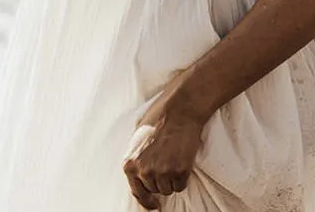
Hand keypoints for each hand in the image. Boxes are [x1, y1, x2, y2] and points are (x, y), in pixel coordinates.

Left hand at [122, 68, 209, 209]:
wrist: (179, 112)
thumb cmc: (159, 121)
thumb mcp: (138, 140)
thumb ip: (137, 160)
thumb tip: (138, 180)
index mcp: (131, 163)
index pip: (137, 192)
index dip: (146, 200)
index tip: (153, 204)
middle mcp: (144, 170)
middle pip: (154, 190)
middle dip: (161, 180)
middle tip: (167, 161)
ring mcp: (162, 172)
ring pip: (168, 189)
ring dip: (172, 178)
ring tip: (174, 157)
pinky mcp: (179, 172)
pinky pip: (181, 186)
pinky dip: (183, 177)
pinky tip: (182, 160)